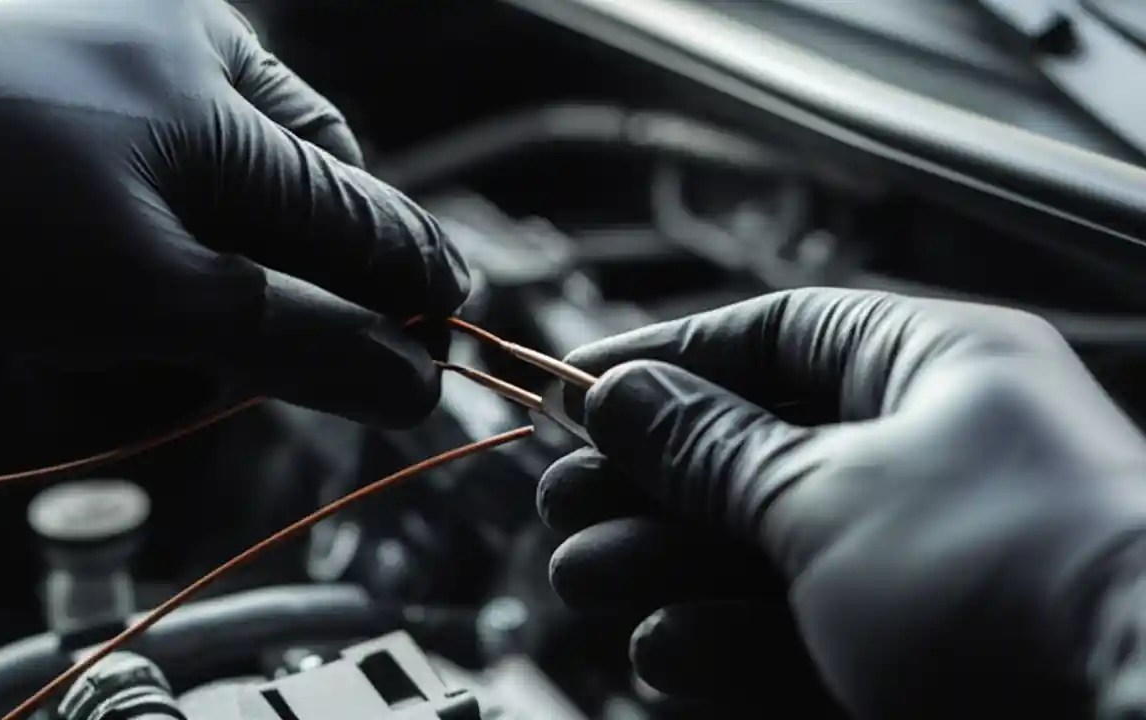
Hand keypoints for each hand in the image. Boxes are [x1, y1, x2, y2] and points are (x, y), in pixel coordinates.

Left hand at [0, 0, 466, 426]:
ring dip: (242, 251)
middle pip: (313, 190)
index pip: (363, 215)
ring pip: (250, 170)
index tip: (435, 357)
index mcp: (226, 90)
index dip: (410, 295)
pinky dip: (185, 212)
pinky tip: (136, 248)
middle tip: (281, 353)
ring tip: (177, 312)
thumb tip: (410, 381)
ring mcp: (144, 34)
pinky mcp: (96, 51)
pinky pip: (185, 142)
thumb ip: (295, 337)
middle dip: (307, 279)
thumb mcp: (147, 297)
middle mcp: (200, 40)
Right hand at [538, 288, 1145, 717]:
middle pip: (755, 452)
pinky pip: (803, 635)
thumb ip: (709, 449)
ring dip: (669, 566)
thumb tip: (619, 395)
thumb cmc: (1017, 578)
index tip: (578, 383)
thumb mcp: (825, 494)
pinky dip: (729, 644)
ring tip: (583, 576)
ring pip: (769, 552)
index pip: (772, 337)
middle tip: (562, 498)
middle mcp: (934, 456)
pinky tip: (664, 652)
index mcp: (934, 371)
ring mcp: (929, 564)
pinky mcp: (922, 657)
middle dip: (650, 481)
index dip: (665, 358)